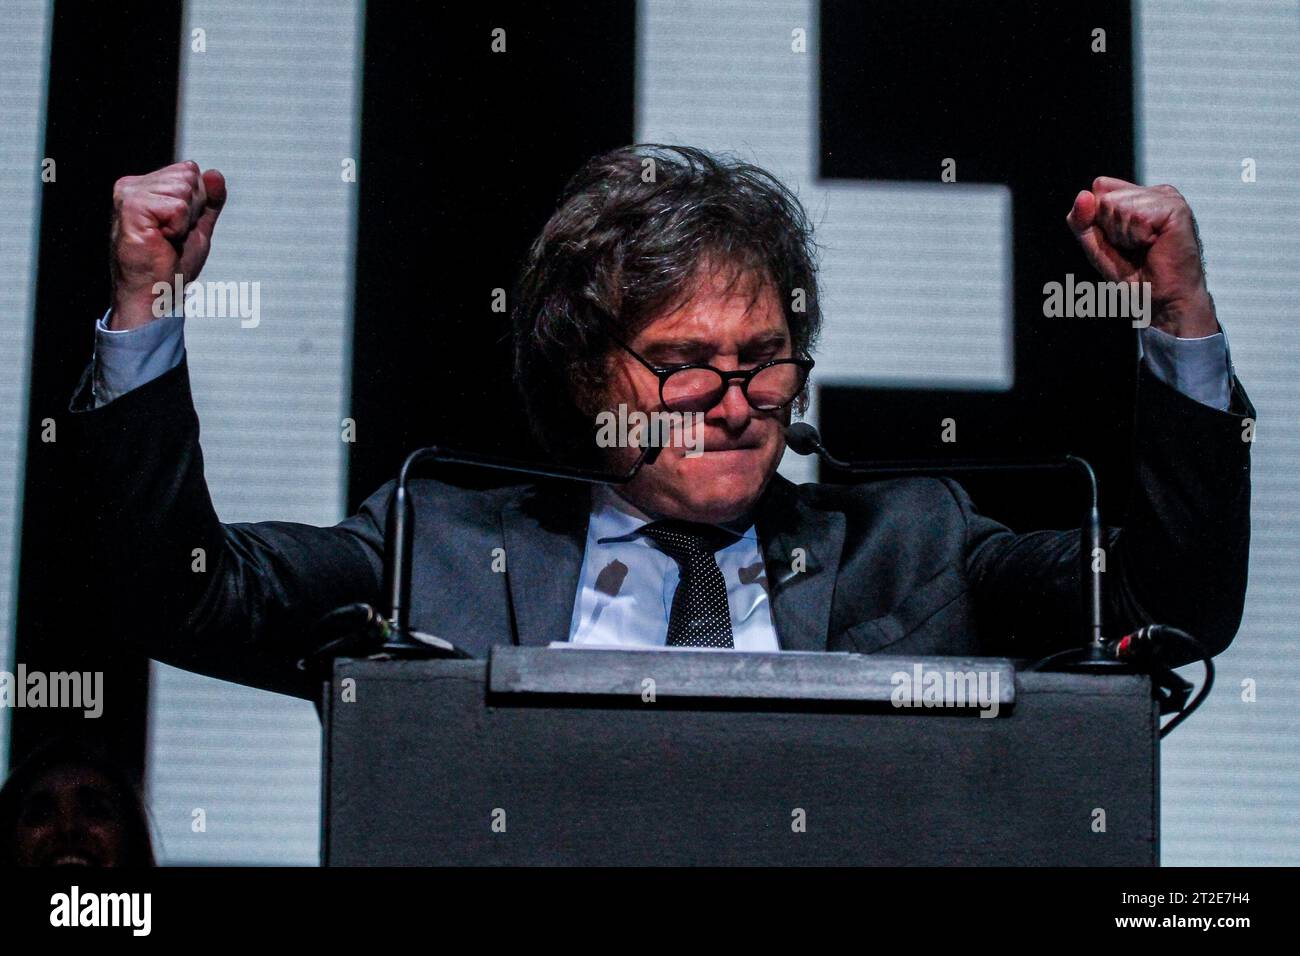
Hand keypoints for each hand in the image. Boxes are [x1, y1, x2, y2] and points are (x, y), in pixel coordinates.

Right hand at [109, 160, 225, 330]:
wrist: (157, 292)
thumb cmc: (173, 264)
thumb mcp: (198, 226)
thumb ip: (209, 200)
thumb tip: (215, 173)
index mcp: (145, 186)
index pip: (189, 170)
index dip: (197, 202)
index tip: (179, 227)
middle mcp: (133, 185)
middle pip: (188, 176)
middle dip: (192, 210)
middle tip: (173, 235)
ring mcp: (129, 194)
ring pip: (183, 189)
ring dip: (184, 220)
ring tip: (166, 238)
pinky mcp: (131, 207)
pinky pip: (177, 206)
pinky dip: (178, 227)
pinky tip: (161, 239)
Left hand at [1066, 177, 1216, 337]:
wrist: (1162, 300)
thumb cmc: (1135, 276)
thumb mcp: (1096, 246)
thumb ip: (1082, 221)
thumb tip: (1083, 195)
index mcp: (1137, 196)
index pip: (1099, 187)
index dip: (1097, 218)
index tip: (1119, 241)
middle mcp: (1153, 192)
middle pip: (1105, 198)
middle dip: (1110, 230)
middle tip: (1134, 248)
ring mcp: (1167, 197)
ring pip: (1118, 205)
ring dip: (1125, 236)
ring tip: (1145, 247)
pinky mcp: (1176, 207)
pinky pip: (1137, 216)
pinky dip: (1138, 237)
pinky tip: (1155, 244)